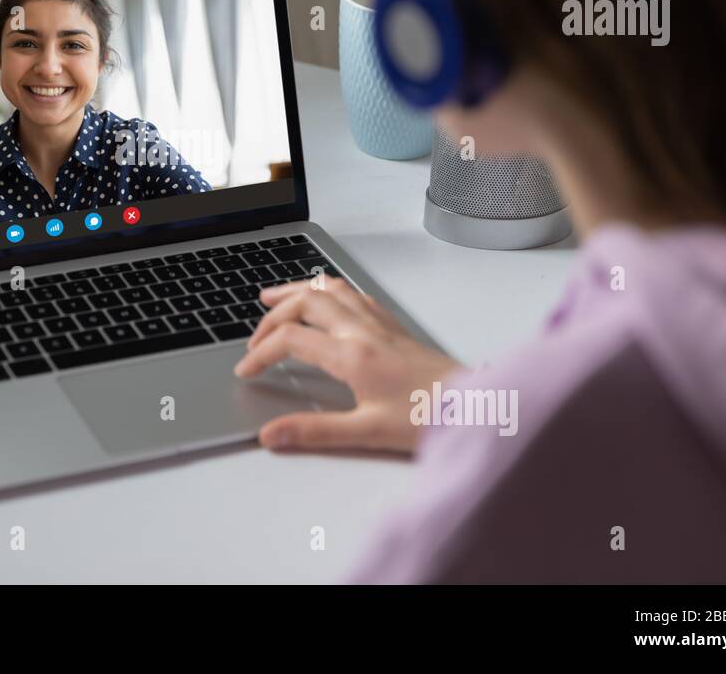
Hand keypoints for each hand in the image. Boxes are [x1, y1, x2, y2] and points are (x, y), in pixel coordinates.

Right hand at [233, 277, 462, 453]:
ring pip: (329, 289)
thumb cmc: (429, 419)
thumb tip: (271, 435)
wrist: (478, 406)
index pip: (291, 339)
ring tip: (273, 296)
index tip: (247, 370)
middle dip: (272, 316)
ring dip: (296, 290)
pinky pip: (354, 294)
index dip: (261, 353)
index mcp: (353, 355)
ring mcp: (380, 324)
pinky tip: (324, 296)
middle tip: (253, 337)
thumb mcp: (367, 432)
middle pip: (305, 302)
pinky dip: (328, 289)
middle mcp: (363, 331)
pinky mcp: (394, 326)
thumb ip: (314, 431)